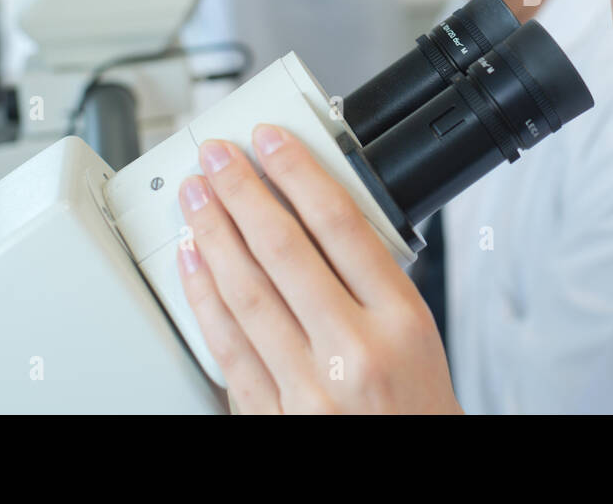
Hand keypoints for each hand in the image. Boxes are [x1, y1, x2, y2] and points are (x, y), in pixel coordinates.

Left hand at [175, 124, 462, 413]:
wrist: (414, 481)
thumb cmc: (417, 412)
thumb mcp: (419, 333)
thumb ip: (373, 280)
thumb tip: (317, 219)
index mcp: (400, 321)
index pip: (341, 225)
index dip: (299, 173)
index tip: (273, 142)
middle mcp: (354, 352)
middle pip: (284, 250)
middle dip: (243, 193)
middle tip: (218, 157)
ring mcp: (308, 390)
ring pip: (246, 294)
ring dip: (213, 235)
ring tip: (196, 197)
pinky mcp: (271, 419)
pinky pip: (227, 349)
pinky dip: (204, 299)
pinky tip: (192, 264)